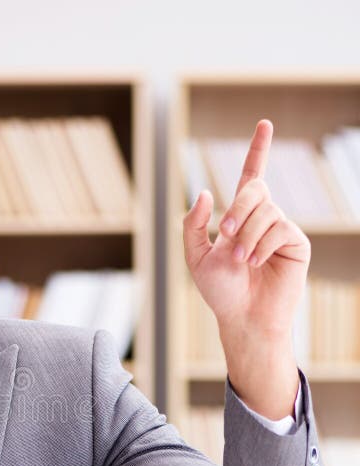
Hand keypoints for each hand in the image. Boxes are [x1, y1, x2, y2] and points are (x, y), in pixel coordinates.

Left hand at [182, 120, 307, 418]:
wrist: (242, 316)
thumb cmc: (219, 290)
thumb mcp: (195, 256)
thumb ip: (194, 225)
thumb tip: (206, 192)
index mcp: (239, 217)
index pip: (250, 177)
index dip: (257, 151)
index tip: (264, 125)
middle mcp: (263, 217)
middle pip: (253, 189)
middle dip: (237, 209)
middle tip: (225, 235)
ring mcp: (280, 228)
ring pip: (263, 212)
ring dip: (245, 237)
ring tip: (240, 261)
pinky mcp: (295, 243)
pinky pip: (278, 229)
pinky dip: (261, 245)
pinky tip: (255, 263)